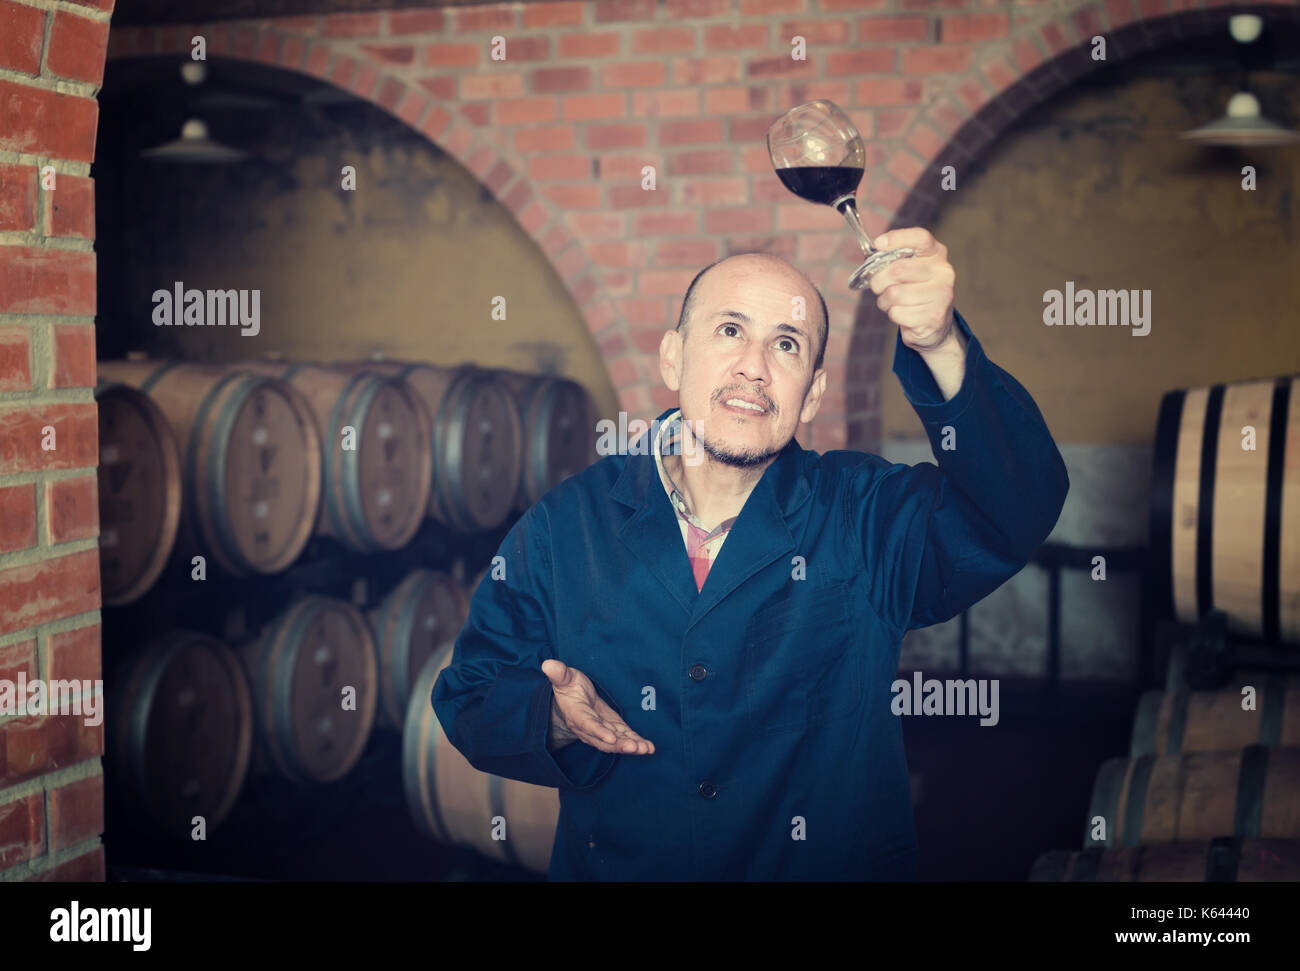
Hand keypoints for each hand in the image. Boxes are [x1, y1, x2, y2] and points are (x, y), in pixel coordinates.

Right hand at [542, 659, 654, 755]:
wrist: (573, 699)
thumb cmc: (569, 686)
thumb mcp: (564, 677)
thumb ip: (559, 673)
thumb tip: (548, 664)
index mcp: (576, 714)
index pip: (587, 724)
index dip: (599, 732)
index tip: (611, 738)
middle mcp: (588, 728)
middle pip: (604, 740)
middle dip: (620, 745)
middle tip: (635, 747)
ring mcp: (602, 731)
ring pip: (616, 743)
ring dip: (631, 746)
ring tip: (646, 749)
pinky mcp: (613, 729)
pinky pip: (624, 739)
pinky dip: (637, 743)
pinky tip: (649, 748)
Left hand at [870, 228, 956, 351]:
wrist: (933, 324)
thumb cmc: (914, 291)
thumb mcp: (908, 268)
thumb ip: (894, 258)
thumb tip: (875, 251)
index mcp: (937, 254)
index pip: (920, 238)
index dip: (897, 238)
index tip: (878, 244)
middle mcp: (943, 272)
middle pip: (898, 269)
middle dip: (879, 280)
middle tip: (879, 286)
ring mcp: (942, 295)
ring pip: (895, 294)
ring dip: (885, 300)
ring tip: (892, 302)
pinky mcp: (934, 316)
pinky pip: (897, 313)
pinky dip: (893, 315)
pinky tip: (903, 313)